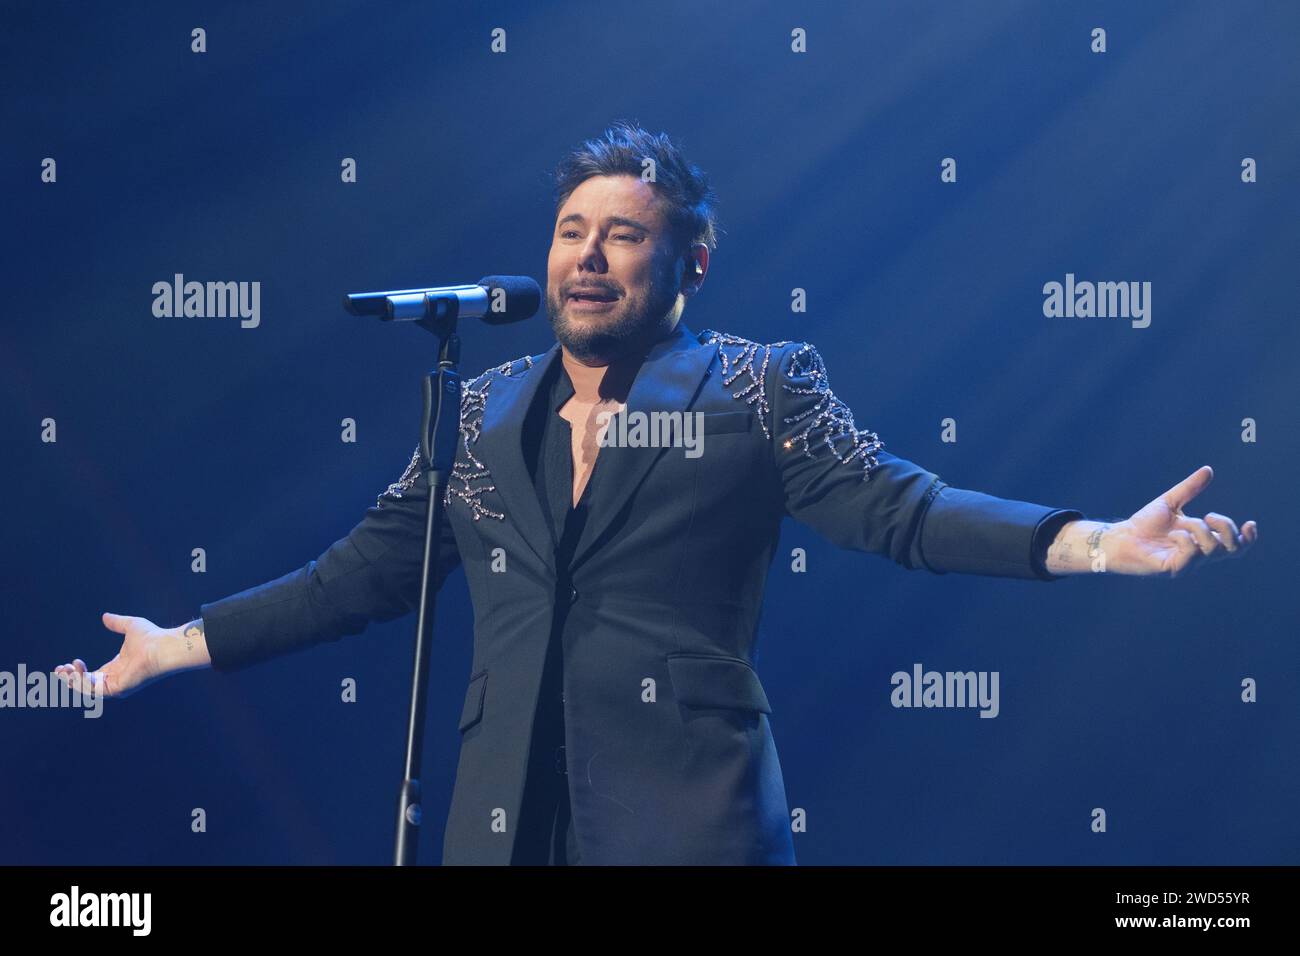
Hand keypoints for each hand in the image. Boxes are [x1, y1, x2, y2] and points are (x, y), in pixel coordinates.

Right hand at [54, 613, 171, 698]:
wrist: (163, 646)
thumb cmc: (152, 637)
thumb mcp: (130, 626)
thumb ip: (117, 623)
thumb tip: (105, 616)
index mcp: (117, 668)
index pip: (91, 675)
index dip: (77, 671)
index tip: (67, 663)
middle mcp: (116, 679)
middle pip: (86, 685)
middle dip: (70, 679)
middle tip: (59, 669)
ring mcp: (117, 686)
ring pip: (87, 690)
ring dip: (73, 681)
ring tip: (64, 669)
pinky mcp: (118, 689)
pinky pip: (94, 691)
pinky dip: (82, 682)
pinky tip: (75, 670)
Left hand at [1104, 465, 1257, 576]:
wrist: (1120, 536)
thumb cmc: (1144, 524)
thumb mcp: (1171, 502)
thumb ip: (1190, 488)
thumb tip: (1208, 470)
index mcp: (1202, 540)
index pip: (1235, 546)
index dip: (1248, 538)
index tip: (1250, 523)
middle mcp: (1199, 554)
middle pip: (1233, 549)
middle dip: (1227, 529)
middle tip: (1209, 516)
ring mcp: (1189, 563)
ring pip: (1213, 549)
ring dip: (1201, 530)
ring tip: (1183, 525)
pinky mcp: (1175, 568)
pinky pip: (1192, 554)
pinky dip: (1186, 540)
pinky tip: (1173, 535)